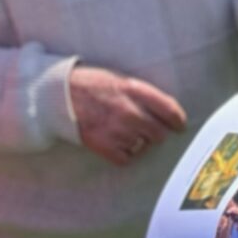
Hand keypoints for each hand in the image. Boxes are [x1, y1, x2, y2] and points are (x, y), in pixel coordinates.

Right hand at [69, 65, 187, 166]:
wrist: (59, 96)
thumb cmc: (91, 84)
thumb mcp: (120, 79)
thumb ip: (143, 94)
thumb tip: (165, 112)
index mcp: (134, 90)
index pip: (170, 111)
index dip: (178, 121)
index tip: (178, 126)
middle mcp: (130, 111)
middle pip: (159, 134)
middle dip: (155, 132)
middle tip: (145, 129)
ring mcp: (118, 130)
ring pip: (144, 147)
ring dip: (138, 142)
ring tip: (123, 132)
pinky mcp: (105, 146)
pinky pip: (127, 158)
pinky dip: (124, 153)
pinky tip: (115, 142)